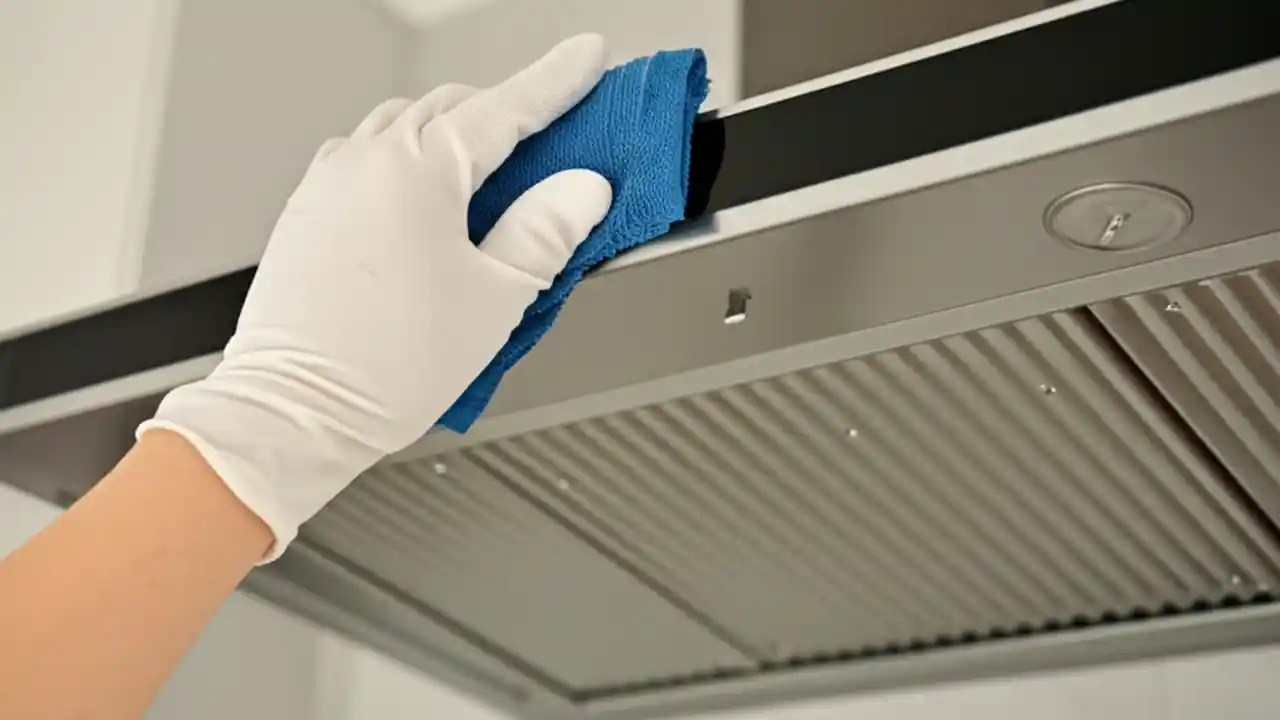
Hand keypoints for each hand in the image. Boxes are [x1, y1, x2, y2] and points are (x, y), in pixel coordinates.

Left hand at [139, 34, 611, 559]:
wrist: (295, 412)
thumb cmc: (386, 365)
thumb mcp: (498, 298)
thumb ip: (549, 231)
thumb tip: (583, 189)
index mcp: (419, 169)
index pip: (507, 107)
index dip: (557, 79)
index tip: (586, 58)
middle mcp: (366, 161)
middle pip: (452, 108)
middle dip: (506, 110)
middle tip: (551, 132)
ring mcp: (328, 183)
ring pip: (404, 130)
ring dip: (452, 136)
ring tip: (490, 177)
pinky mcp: (306, 213)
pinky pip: (367, 161)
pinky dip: (408, 165)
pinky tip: (426, 207)